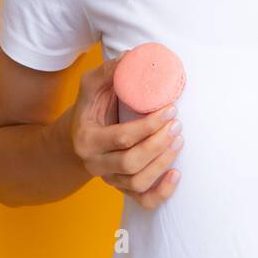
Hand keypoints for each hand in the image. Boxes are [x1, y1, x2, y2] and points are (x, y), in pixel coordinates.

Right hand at [69, 57, 183, 209]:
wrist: (78, 138)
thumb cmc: (90, 109)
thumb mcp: (91, 87)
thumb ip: (108, 71)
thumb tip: (131, 56)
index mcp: (88, 139)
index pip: (122, 137)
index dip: (149, 125)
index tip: (170, 108)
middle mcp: (96, 164)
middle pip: (131, 163)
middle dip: (158, 144)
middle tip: (177, 124)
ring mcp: (110, 180)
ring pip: (138, 182)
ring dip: (163, 162)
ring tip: (179, 140)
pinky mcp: (122, 189)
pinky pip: (143, 201)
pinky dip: (162, 193)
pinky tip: (177, 175)